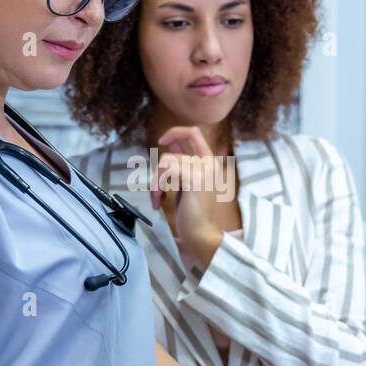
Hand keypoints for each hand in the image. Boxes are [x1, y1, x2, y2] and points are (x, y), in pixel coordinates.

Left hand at [152, 126, 226, 267]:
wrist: (200, 234)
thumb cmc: (192, 212)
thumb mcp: (185, 182)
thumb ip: (181, 162)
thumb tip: (171, 143)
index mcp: (209, 162)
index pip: (194, 132)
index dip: (175, 131)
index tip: (161, 141)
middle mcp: (209, 163)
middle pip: (170, 155)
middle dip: (157, 174)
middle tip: (157, 192)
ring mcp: (203, 170)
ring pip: (166, 163)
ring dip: (156, 183)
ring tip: (158, 199)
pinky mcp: (194, 179)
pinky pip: (167, 170)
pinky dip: (158, 186)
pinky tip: (160, 201)